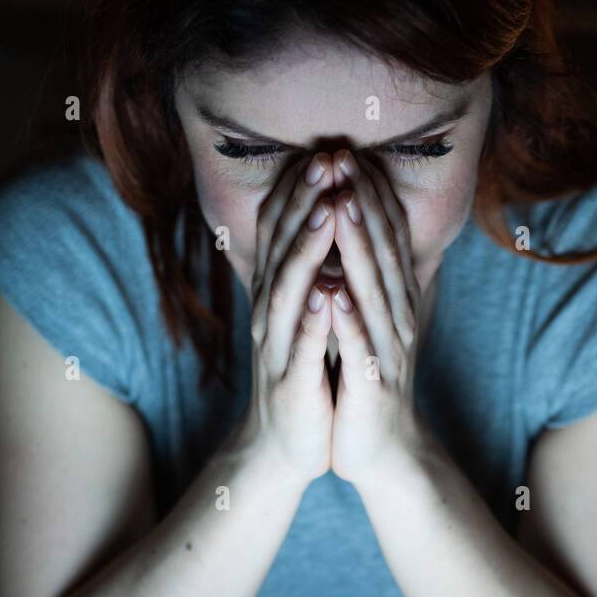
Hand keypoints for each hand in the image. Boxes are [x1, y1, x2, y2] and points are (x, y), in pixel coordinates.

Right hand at [240, 152, 338, 485]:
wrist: (286, 446)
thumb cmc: (304, 376)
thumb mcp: (303, 317)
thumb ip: (307, 272)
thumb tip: (323, 219)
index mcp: (276, 295)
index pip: (282, 232)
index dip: (300, 191)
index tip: (325, 150)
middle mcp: (270, 314)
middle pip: (282, 248)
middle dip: (305, 203)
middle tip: (326, 159)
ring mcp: (278, 348)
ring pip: (289, 290)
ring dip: (307, 249)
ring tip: (327, 210)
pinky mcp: (292, 384)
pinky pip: (302, 348)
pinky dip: (313, 320)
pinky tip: (326, 295)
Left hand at [326, 150, 428, 484]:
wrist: (378, 449)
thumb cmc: (364, 383)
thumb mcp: (365, 323)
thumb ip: (367, 280)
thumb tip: (359, 230)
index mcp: (392, 301)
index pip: (385, 239)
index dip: (369, 196)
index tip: (348, 154)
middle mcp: (396, 319)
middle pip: (381, 254)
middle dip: (362, 206)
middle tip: (346, 159)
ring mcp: (387, 352)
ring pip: (372, 293)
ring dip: (357, 250)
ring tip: (341, 208)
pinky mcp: (373, 386)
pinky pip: (359, 350)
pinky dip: (347, 323)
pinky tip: (335, 296)